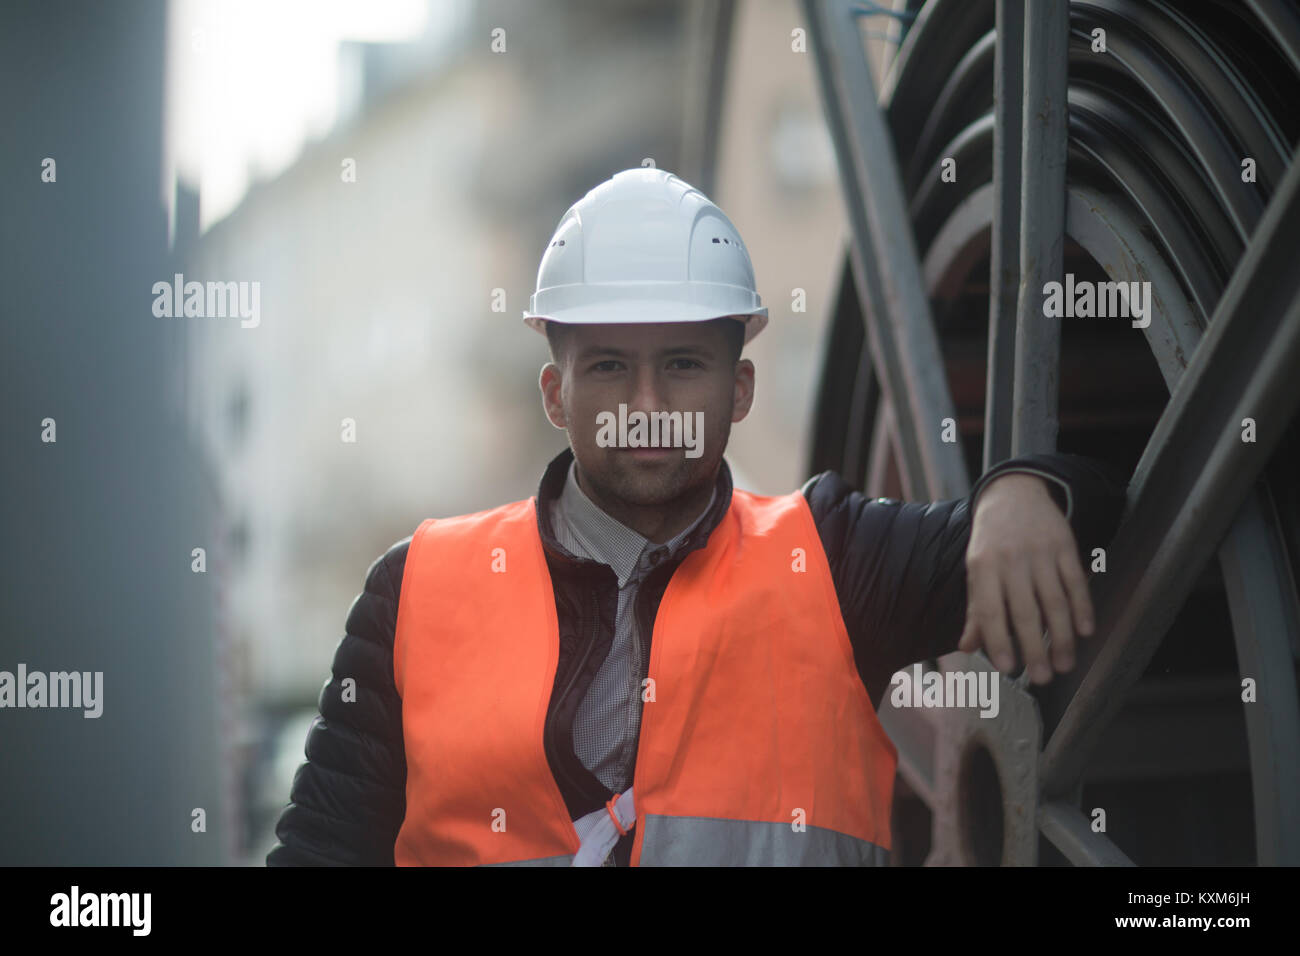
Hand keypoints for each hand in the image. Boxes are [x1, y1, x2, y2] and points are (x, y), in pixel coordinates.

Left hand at [956, 473, 1094, 684]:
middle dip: (1034, 648)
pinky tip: (1085, 631)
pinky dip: (1082, 607)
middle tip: (1043, 678)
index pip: (988, 610)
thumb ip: (975, 609)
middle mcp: (1011, 560)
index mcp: (982, 566)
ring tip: (1065, 664)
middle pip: (1024, 611)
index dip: (997, 640)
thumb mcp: (976, 569)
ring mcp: (1040, 552)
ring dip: (1062, 636)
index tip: (1007, 669)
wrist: (1014, 492)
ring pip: (1054, 601)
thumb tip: (967, 647)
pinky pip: (1075, 581)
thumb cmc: (991, 540)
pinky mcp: (1065, 546)